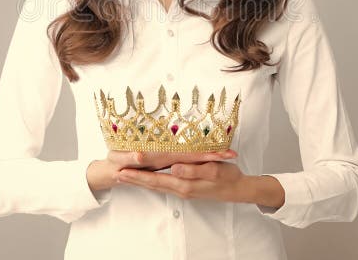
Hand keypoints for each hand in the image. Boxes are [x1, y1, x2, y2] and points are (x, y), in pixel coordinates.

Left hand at [86, 149, 235, 191]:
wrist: (240, 190)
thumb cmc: (229, 177)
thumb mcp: (214, 170)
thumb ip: (193, 169)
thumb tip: (174, 168)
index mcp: (185, 183)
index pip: (155, 179)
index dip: (138, 175)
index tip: (122, 171)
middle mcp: (181, 188)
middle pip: (152, 184)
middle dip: (134, 180)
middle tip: (117, 175)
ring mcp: (184, 190)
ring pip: (157, 186)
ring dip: (141, 182)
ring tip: (127, 177)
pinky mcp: (188, 189)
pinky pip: (165, 186)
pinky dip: (153, 183)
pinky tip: (149, 180)